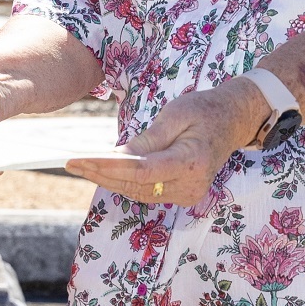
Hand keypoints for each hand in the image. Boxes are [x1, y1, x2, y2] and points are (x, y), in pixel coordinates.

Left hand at [67, 80, 267, 207]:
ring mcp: (188, 194)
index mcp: (190, 162)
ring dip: (109, 180)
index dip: (106, 167)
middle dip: (100, 174)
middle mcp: (190, 185)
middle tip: (70, 163)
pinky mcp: (184, 195)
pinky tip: (103, 171)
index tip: (79, 159)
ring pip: (139, 192)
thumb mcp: (175, 114)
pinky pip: (147, 191)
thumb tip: (117, 155)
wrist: (235, 120)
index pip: (140, 171)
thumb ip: (148, 138)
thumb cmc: (205, 110)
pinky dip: (124, 182)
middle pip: (135, 185)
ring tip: (80, 167)